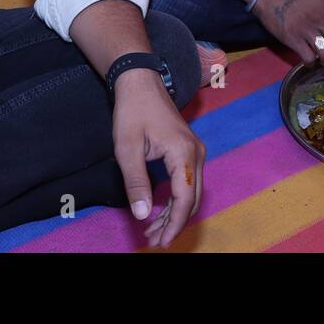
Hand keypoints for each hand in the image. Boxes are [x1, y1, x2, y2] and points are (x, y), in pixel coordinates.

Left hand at [112, 68, 204, 248]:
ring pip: (192, 192)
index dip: (174, 223)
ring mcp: (195, 151)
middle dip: (175, 223)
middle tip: (155, 240)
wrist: (140, 82)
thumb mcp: (127, 149)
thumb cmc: (132, 112)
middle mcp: (196, 153)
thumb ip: (135, 183)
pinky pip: (188, 182)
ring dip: (175, 213)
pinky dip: (176, 199)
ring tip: (154, 230)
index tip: (161, 241)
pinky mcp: (189, 150)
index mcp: (183, 153)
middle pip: (192, 199)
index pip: (185, 199)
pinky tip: (161, 210)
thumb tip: (142, 215)